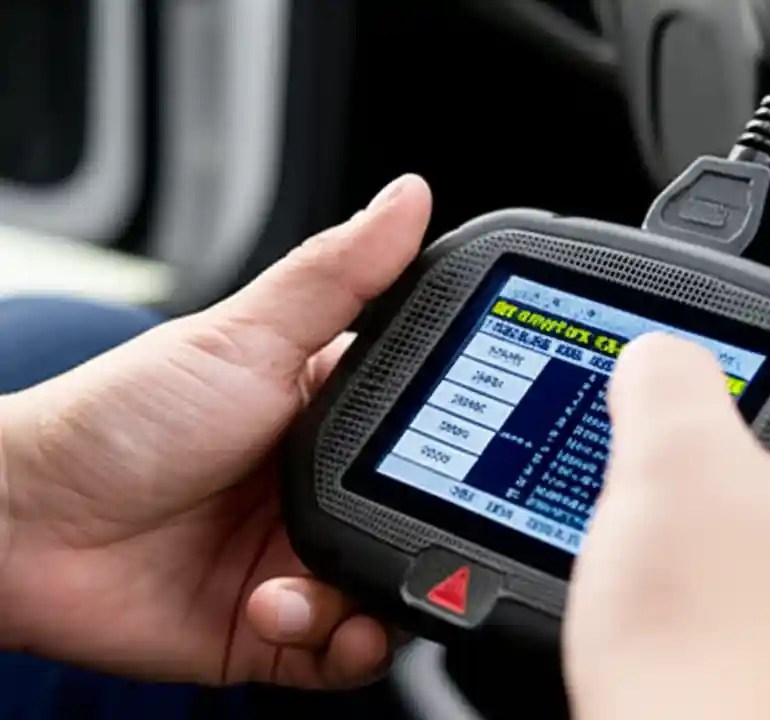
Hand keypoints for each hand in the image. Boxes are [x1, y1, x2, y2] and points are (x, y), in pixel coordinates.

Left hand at [0, 174, 431, 687]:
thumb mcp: (246, 337)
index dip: (463, 443)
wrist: (19, 528)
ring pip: (391, 596)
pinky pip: (340, 655)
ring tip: (313, 580)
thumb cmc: (119, 420)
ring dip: (367, 601)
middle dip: (428, 539)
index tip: (484, 450)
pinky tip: (287, 612)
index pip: (431, 430)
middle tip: (402, 528)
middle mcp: (324, 490)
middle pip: (423, 521)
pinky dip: (334, 647)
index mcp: (331, 416)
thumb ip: (340, 274)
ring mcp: (299, 559)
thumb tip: (411, 197)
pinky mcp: (273, 629)